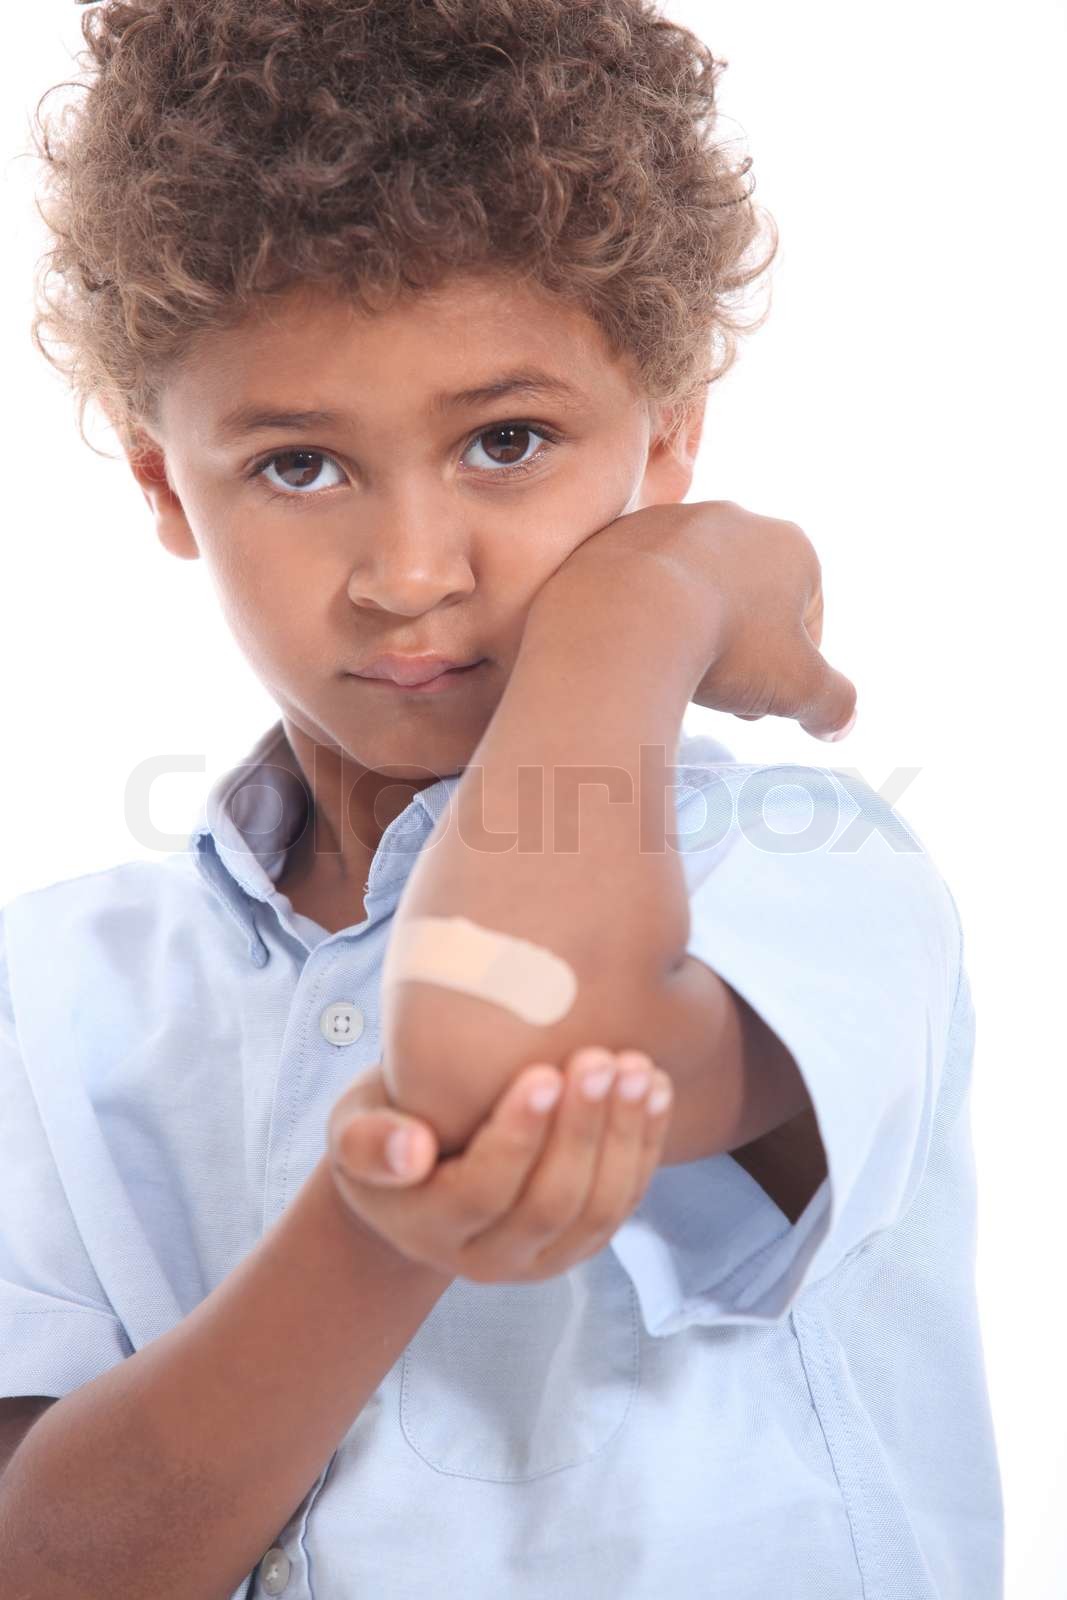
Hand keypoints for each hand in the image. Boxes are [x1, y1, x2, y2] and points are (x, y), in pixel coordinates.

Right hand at [325, 1047, 673, 1283]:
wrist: (420, 1171)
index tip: (544, 1073)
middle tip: (600, 1059)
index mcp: (429, 1228)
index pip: (482, 1190)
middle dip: (582, 1130)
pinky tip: (654, 1088)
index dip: (518, 1136)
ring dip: (623, 1136)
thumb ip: (368, 1141)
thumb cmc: (386, 1129)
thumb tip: (411, 1151)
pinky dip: (644, 1146)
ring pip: (598, 1209)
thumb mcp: (353, 1129)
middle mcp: (489, 1258)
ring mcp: (543, 1257)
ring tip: (636, 1068)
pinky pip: (623, 1201)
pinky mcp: (582, 1240)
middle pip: (550, 1203)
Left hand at [544, 499, 856, 740]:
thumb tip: (842, 722)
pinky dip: (645, 614)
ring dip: (695, 627)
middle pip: (750, 598)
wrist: (624, 614)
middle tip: (724, 693)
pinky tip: (637, 649)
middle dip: (744, 648)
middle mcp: (735, 519)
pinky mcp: (617, 534)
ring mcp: (671, 521)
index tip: (764, 704)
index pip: (808, 616)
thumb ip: (832, 703)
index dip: (792, 669)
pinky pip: (641, 584)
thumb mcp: (798, 687)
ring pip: (695, 587)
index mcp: (791, 546)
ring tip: (677, 671)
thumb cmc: (726, 645)